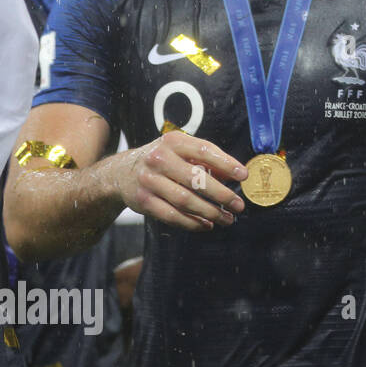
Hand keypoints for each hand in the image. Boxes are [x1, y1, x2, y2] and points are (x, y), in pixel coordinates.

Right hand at [114, 130, 247, 230]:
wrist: (121, 172)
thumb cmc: (163, 160)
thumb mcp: (181, 151)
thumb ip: (207, 160)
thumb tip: (234, 176)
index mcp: (173, 142)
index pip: (204, 151)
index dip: (226, 163)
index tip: (244, 175)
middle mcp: (159, 159)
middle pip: (196, 179)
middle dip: (222, 194)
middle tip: (239, 205)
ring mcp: (149, 181)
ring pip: (185, 201)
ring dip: (210, 212)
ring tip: (228, 218)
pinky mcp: (143, 201)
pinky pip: (172, 216)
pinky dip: (192, 223)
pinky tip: (207, 224)